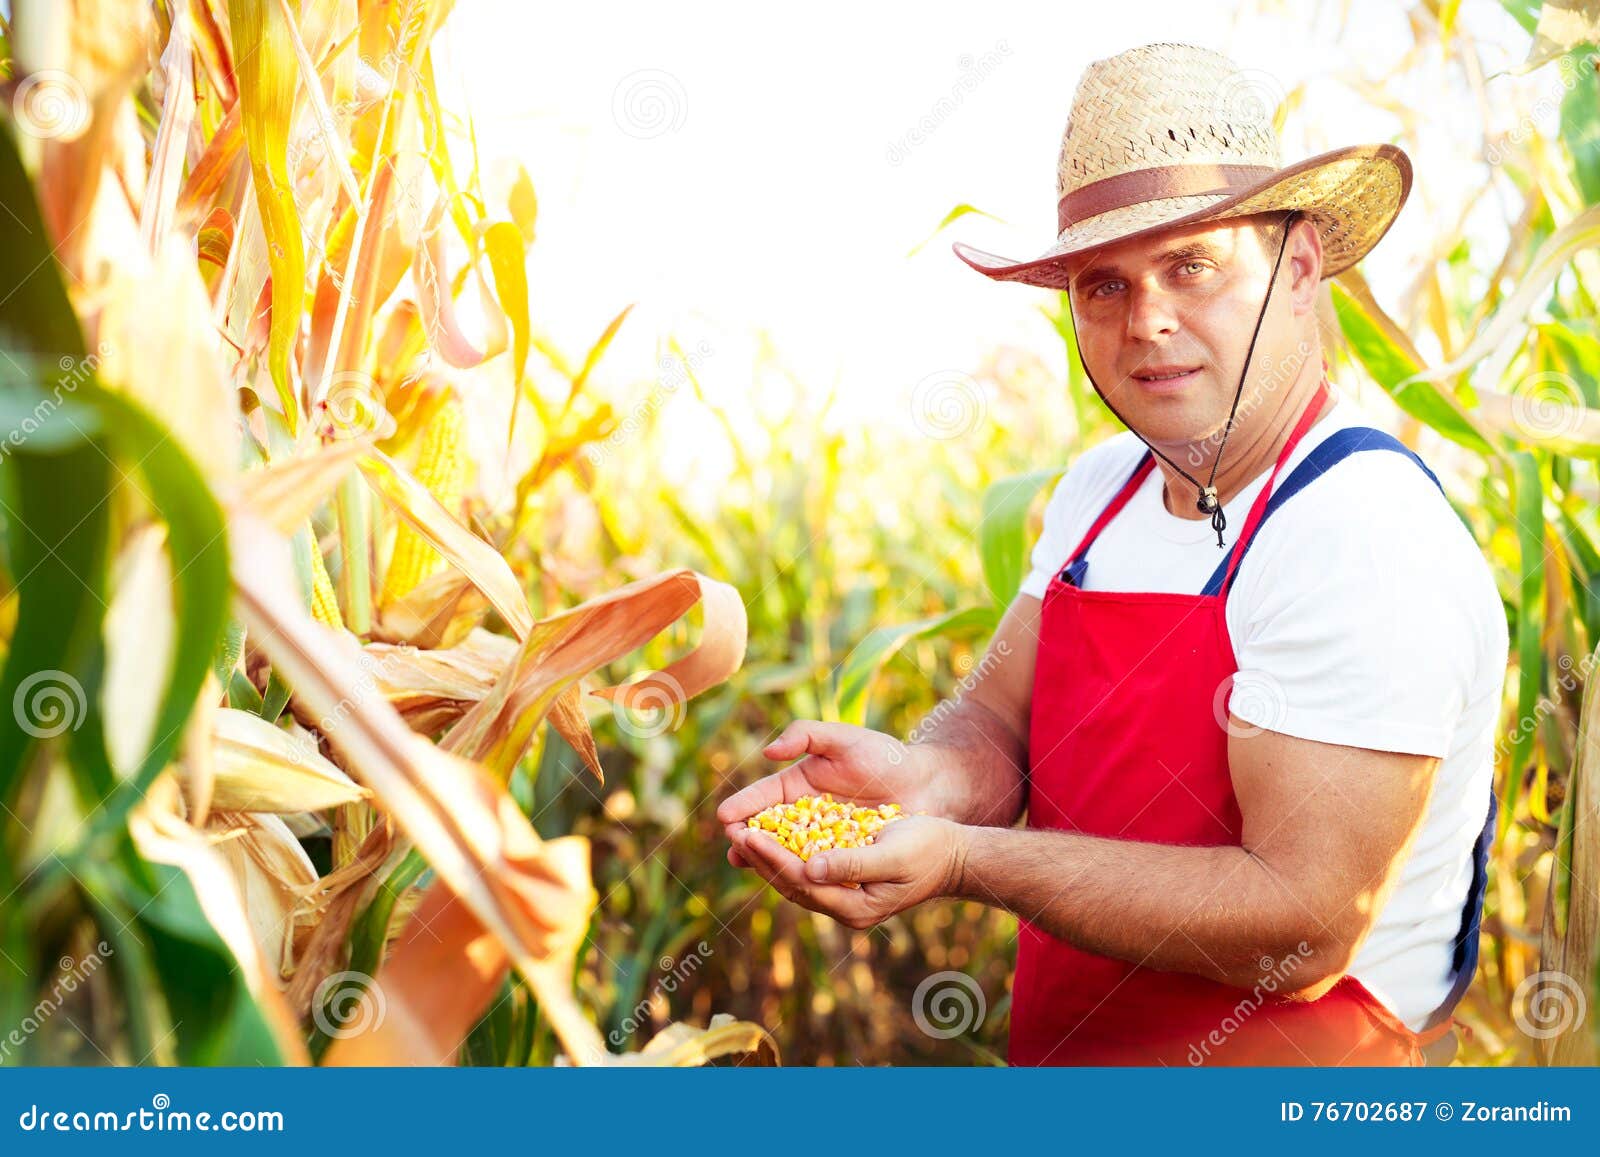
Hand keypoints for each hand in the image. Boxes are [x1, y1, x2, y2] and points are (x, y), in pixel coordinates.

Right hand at [717, 720, 945, 869]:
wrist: (925, 784)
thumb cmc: (884, 756)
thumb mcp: (844, 738)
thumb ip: (806, 735)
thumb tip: (769, 753)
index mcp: (796, 785)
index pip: (763, 796)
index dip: (743, 806)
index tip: (725, 816)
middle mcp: (802, 814)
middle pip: (766, 829)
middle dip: (746, 836)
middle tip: (734, 843)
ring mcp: (820, 839)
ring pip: (785, 851)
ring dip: (765, 859)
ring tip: (746, 862)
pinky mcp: (839, 858)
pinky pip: (814, 868)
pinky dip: (797, 874)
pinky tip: (785, 880)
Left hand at [730, 815, 966, 928]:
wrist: (953, 855)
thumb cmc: (929, 850)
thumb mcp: (893, 854)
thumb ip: (853, 864)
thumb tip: (811, 868)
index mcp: (855, 906)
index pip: (801, 881)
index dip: (772, 857)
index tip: (748, 834)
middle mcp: (845, 907)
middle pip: (791, 884)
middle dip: (761, 858)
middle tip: (732, 831)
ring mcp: (844, 897)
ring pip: (795, 879)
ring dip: (768, 857)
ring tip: (741, 834)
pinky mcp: (846, 882)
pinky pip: (807, 870)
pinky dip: (786, 854)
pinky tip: (770, 836)